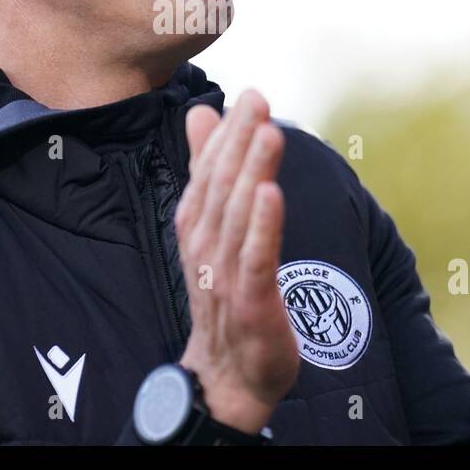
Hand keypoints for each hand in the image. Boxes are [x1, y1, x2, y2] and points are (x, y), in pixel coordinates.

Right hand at [174, 89, 299, 432]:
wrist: (228, 374)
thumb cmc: (223, 292)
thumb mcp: (213, 225)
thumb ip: (209, 169)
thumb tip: (203, 112)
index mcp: (197, 224)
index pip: (210, 171)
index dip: (229, 133)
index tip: (250, 95)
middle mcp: (204, 244)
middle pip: (222, 186)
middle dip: (239, 141)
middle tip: (257, 99)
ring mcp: (223, 273)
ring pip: (238, 216)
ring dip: (252, 172)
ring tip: (267, 132)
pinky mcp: (249, 301)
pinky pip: (255, 258)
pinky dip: (262, 227)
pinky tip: (273, 195)